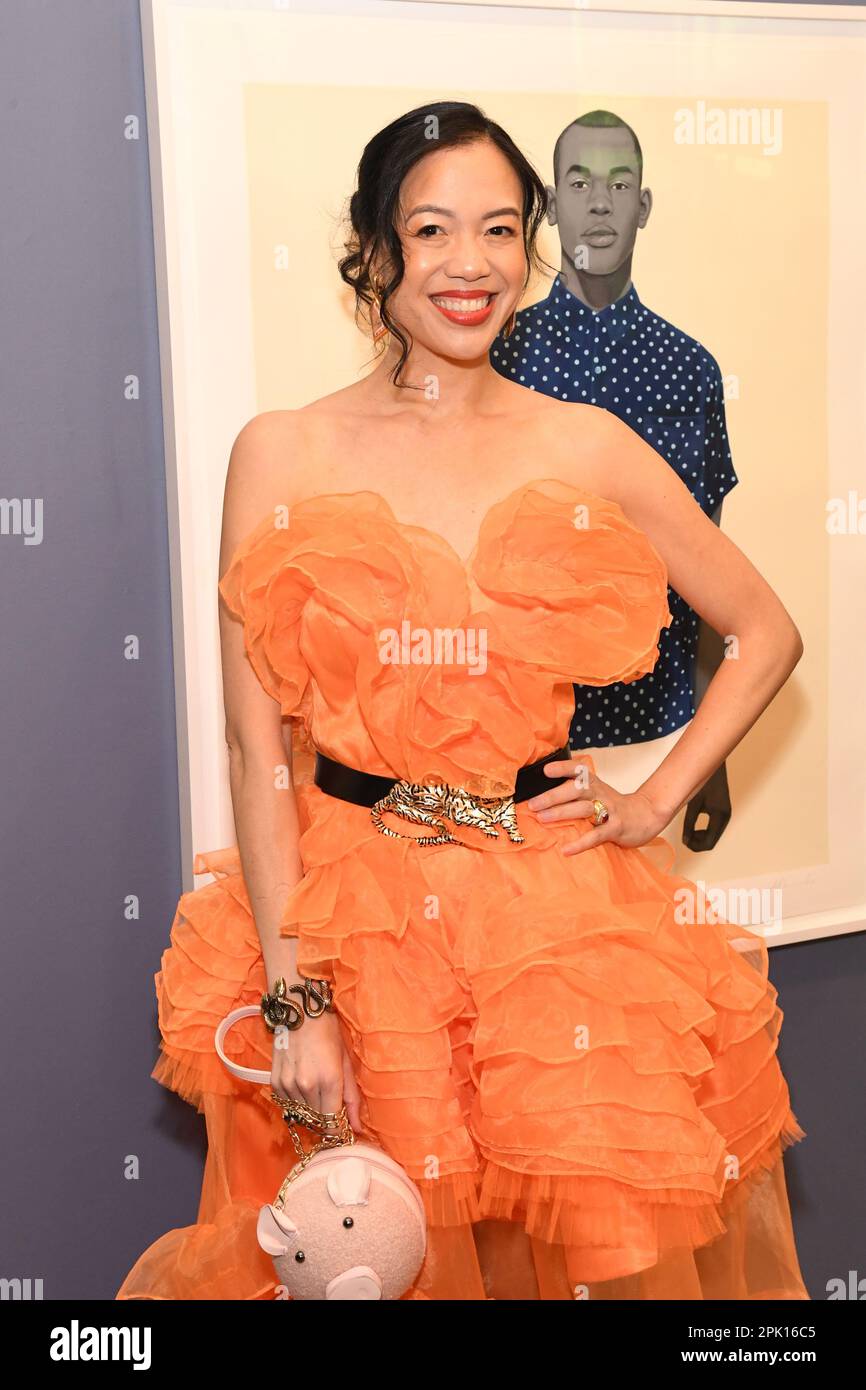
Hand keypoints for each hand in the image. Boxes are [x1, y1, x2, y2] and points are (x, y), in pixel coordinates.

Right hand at [270, 1007, 362, 1133]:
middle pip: (318, 1121)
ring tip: (317, 1093)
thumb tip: (357, 1128)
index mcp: (330, 1080)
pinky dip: (297, 1103)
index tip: (343, 1133)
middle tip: (332, 1109)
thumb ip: (352, 1098)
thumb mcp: (346, 1062)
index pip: (333, 1124)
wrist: (299, 1011)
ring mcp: (289, 1085)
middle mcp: (307, 1086)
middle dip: (327, 1120)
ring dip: (311, 1112)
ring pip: (302, 1115)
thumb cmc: (328, 1033)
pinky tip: (303, 1087)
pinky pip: (288, 1105)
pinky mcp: (275, 1083)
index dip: (338, 1132)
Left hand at [526, 754, 669, 855]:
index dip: (563, 768)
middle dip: (552, 796)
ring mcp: (609, 810)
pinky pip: (596, 835)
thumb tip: (541, 799)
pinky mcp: (616, 828)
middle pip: (575, 790)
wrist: (647, 814)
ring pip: (583, 809)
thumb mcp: (596, 792)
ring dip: (562, 813)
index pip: (578, 770)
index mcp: (593, 783)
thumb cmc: (613, 805)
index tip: (546, 770)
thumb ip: (574, 793)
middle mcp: (599, 793)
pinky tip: (566, 850)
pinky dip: (580, 843)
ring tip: (542, 819)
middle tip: (532, 805)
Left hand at [682, 761, 730, 851]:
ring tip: (689, 831)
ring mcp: (725, 815)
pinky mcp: (722, 812)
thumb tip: (685, 840)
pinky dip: (704, 831)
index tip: (684, 841)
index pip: (709, 843)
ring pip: (713, 837)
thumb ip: (689, 823)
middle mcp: (725, 817)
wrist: (711, 765)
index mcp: (719, 816)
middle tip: (685, 837)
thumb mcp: (694, 804)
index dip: (695, 846)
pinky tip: (694, 826)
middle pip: (712, 842)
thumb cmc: (703, 782)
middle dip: (697, 843)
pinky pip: (714, 829)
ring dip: (700, 838)